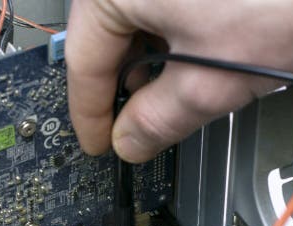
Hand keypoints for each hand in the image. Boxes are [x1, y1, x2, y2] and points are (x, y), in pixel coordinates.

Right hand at [66, 0, 292, 162]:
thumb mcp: (209, 82)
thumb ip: (158, 121)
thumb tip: (131, 141)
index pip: (83, 62)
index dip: (91, 115)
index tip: (100, 142)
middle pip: (107, 37)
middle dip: (124, 86)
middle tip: (134, 125)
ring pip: (136, 17)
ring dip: (151, 59)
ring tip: (175, 90)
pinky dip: (174, 29)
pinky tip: (196, 52)